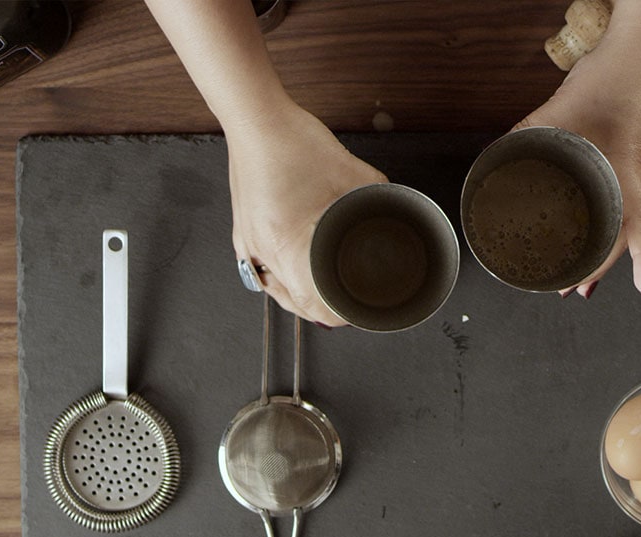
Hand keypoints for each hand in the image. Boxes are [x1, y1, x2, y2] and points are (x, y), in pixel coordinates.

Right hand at [227, 101, 386, 324]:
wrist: (256, 119)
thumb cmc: (291, 143)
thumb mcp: (351, 175)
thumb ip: (379, 197)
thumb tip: (396, 209)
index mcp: (284, 245)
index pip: (311, 302)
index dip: (338, 314)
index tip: (356, 313)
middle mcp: (260, 250)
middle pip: (292, 302)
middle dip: (322, 310)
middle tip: (348, 307)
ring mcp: (247, 241)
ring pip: (274, 287)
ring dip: (300, 294)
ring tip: (324, 293)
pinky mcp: (243, 229)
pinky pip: (262, 267)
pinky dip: (283, 275)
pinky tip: (297, 267)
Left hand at [516, 3, 640, 298]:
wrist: (640, 49)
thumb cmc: (611, 76)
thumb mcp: (560, 108)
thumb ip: (529, 134)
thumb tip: (498, 158)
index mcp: (631, 167)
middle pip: (628, 234)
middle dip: (603, 267)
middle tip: (573, 291)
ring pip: (627, 221)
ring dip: (605, 250)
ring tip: (580, 278)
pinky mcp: (636, 161)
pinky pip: (626, 202)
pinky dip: (609, 225)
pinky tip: (592, 232)